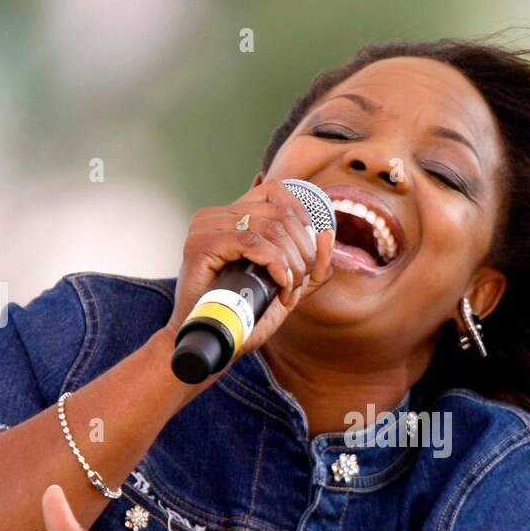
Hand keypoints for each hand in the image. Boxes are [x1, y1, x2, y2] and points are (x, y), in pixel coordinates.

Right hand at [168, 177, 335, 353]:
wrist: (212, 339)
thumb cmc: (245, 313)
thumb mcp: (289, 286)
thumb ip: (313, 265)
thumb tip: (328, 234)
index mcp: (233, 215)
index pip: (276, 191)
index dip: (303, 218)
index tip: (308, 255)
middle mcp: (218, 214)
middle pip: (280, 213)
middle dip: (302, 250)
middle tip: (299, 283)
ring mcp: (207, 226)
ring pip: (271, 228)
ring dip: (291, 263)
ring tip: (288, 291)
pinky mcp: (202, 244)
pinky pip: (252, 243)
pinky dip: (276, 264)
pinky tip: (280, 284)